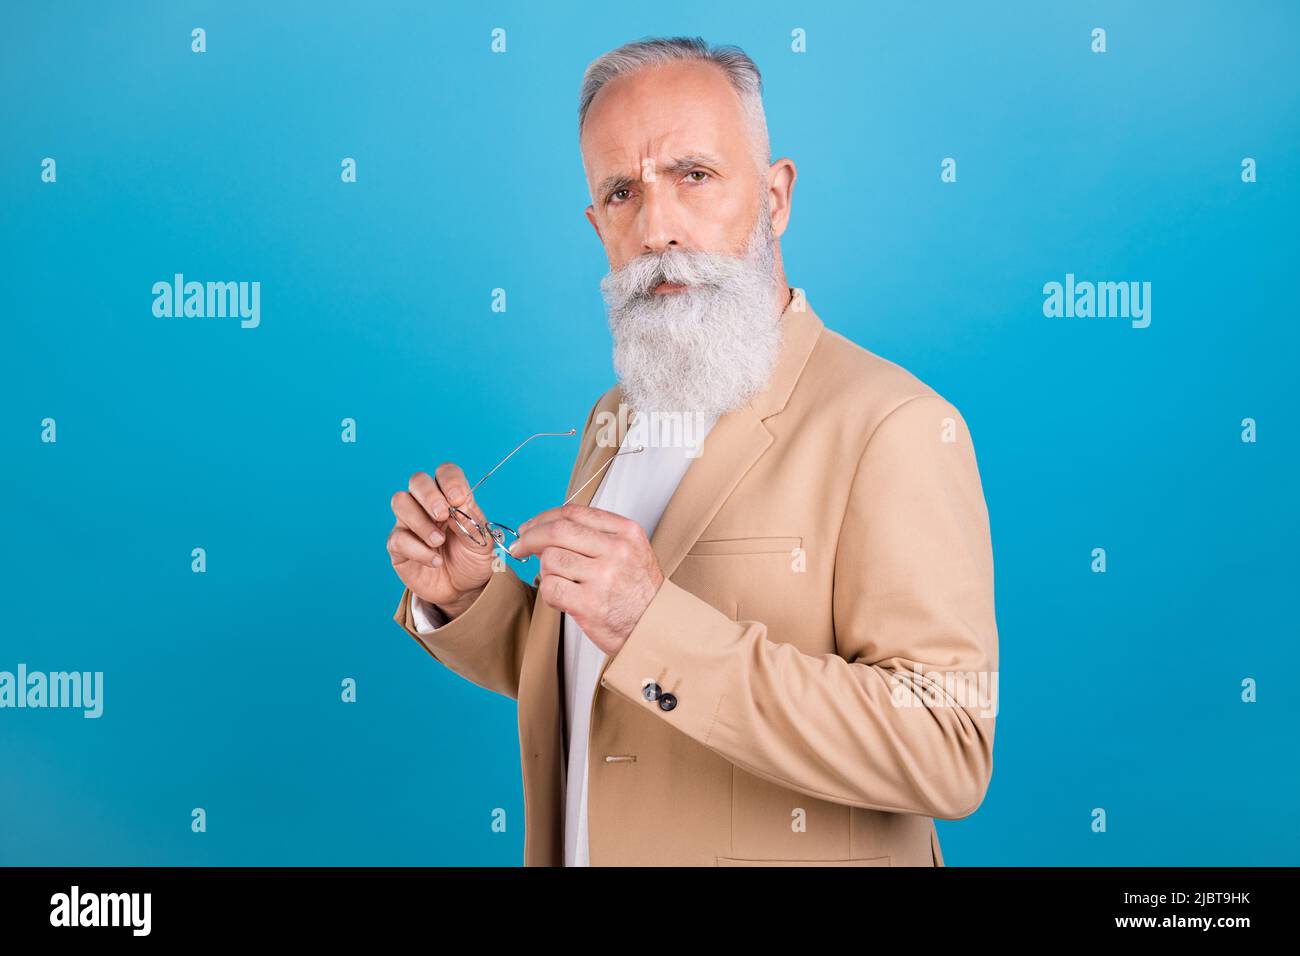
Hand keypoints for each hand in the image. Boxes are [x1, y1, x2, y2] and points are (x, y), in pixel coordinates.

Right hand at [387, 463, 497, 618]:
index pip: (445, 473)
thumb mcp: (482, 541)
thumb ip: (472, 521)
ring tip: (439, 541)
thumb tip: (458, 505)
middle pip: (418, 481)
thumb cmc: (472, 559)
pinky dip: (418, 550)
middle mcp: (426, 505)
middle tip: (444, 516)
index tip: (459, 499)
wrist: (464, 589)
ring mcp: (409, 523)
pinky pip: (398, 538)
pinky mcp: (398, 546)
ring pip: (400, 502)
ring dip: (421, 522)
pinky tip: (435, 561)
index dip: (450, 480)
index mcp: (450, 496)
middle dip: (430, 495)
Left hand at [508, 503, 663, 654]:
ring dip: (546, 570)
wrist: (655, 628)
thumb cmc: (638, 591)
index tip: (530, 527)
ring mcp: (603, 577)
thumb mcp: (630, 551)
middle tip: (520, 547)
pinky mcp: (590, 604)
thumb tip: (545, 530)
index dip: (544, 518)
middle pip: (557, 531)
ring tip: (558, 580)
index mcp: (626, 532)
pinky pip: (550, 588)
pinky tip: (561, 597)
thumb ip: (595, 536)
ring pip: (551, 559)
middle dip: (530, 537)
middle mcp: (616, 551)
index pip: (574, 513)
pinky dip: (548, 592)